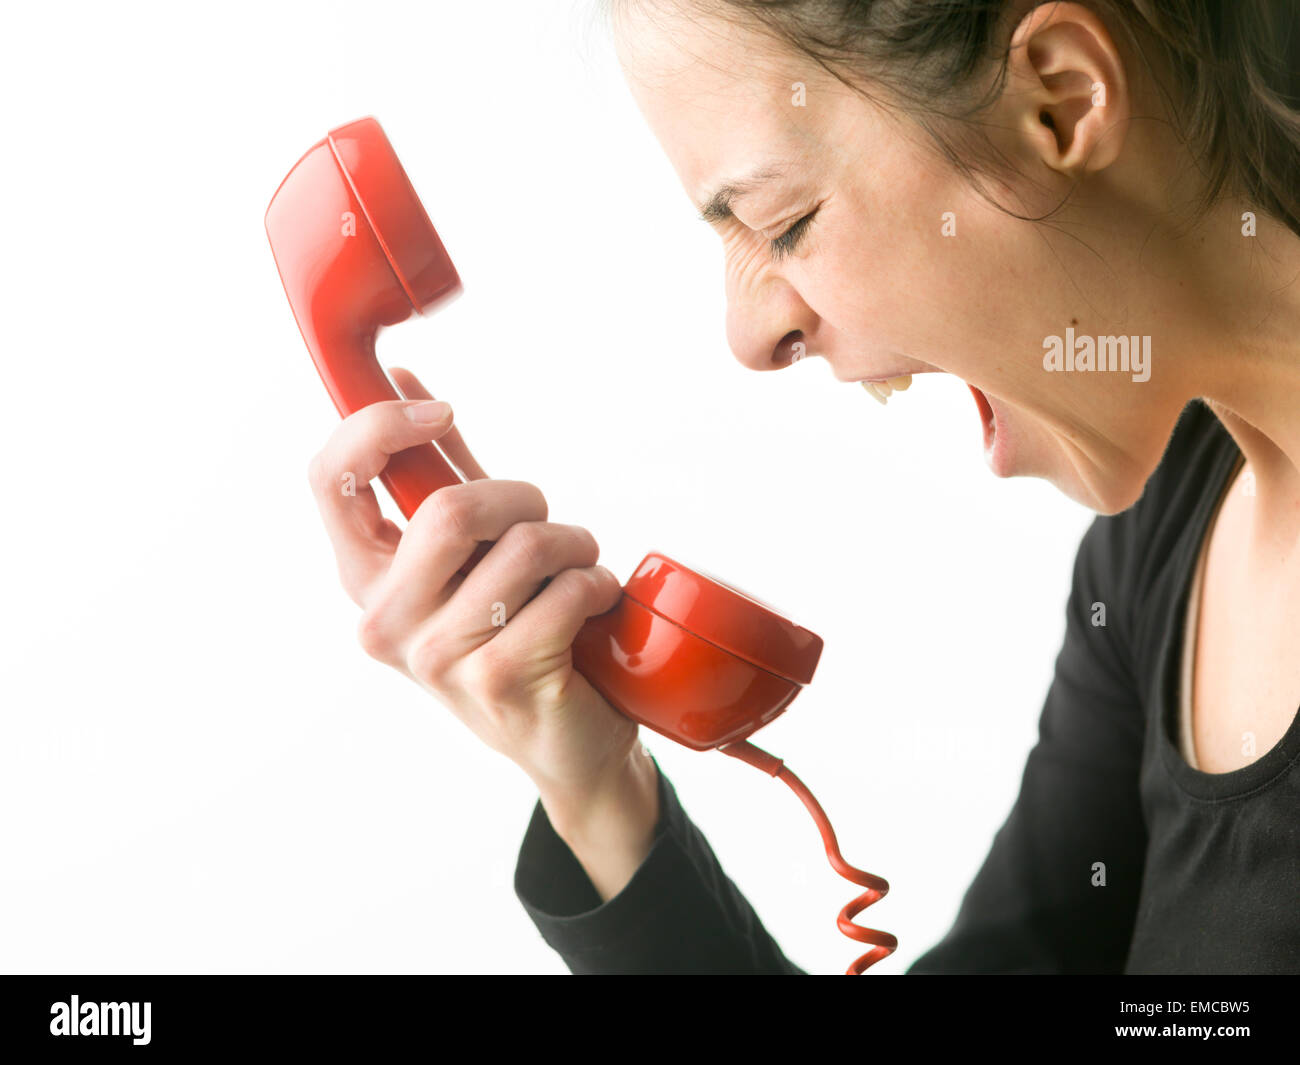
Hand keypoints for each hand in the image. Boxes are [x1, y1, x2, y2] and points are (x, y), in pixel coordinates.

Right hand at [306, 366, 643, 804]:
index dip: (380, 426)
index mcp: (366, 577)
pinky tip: (593, 610)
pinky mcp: (498, 680)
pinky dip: (596, 584)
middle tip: (549, 524)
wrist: (563, 738)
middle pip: (446, 509)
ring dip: (574, 545)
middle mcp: (384, 620)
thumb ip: (438, 469)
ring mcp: (436, 657)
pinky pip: (564, 592)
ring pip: (520, 547)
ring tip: (580, 571)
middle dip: (523, 499)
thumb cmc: (517, 628)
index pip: (331, 479)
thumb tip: (403, 377)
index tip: (441, 410)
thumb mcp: (471, 546)